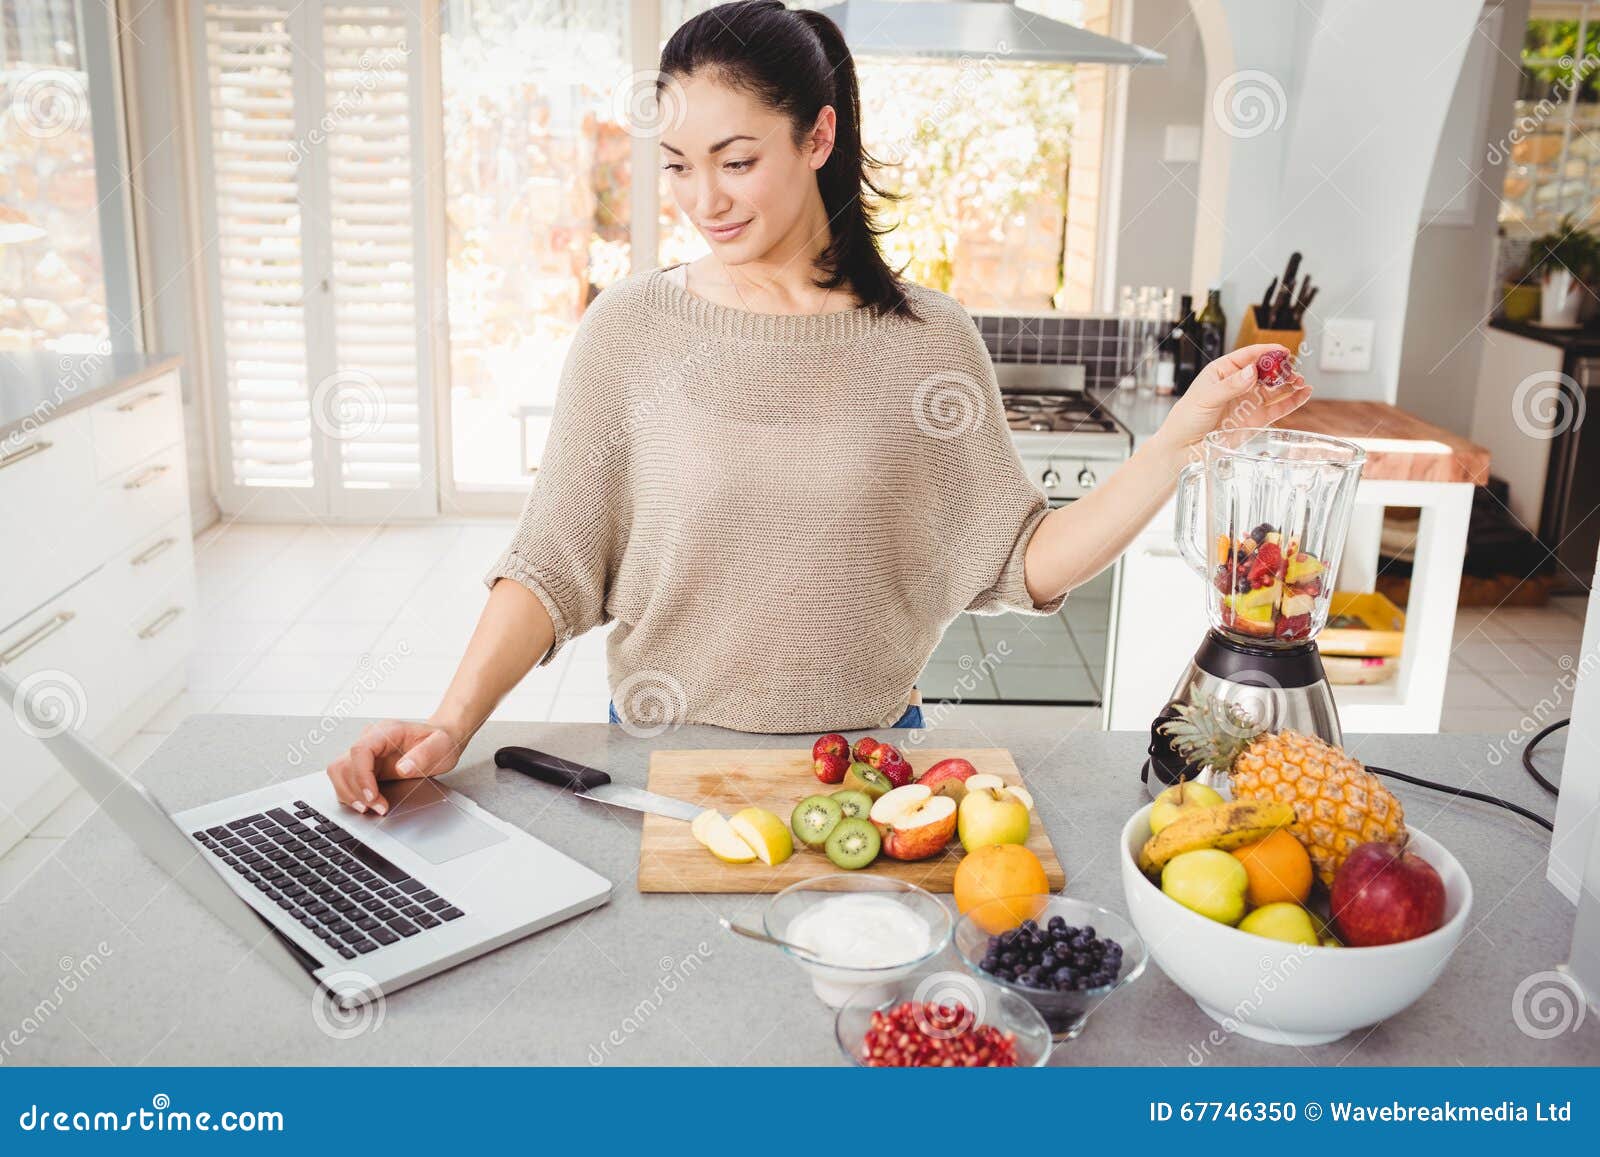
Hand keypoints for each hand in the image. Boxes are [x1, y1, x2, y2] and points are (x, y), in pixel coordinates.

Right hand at [326, 720, 464, 815]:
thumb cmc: (440, 742)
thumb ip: (423, 755)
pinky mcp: (365, 767)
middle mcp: (370, 740)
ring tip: (372, 808)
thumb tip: (403, 768)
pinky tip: (369, 803)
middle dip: (355, 791)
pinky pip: (346, 781)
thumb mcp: (440, 746)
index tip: (372, 796)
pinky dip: (353, 795)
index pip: (360, 750)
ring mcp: (365, 754)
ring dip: (350, 795)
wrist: (441, 742)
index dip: (361, 776)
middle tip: (376, 807)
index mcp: (386, 731)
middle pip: (343, 765)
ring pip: (339, 774)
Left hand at [1160, 344, 1311, 452]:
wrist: (1184, 447)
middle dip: (1282, 368)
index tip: (1282, 350)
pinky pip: (1279, 407)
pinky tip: (1305, 392)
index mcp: (1223, 371)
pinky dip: (1293, 400)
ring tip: (1300, 381)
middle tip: (1292, 370)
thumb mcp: (1206, 398)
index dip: (1267, 351)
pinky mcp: (1257, 418)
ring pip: (1276, 387)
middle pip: (1267, 370)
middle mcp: (1240, 384)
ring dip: (1290, 382)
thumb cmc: (1187, 418)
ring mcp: (1250, 401)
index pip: (1249, 356)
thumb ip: (1230, 386)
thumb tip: (1252, 371)